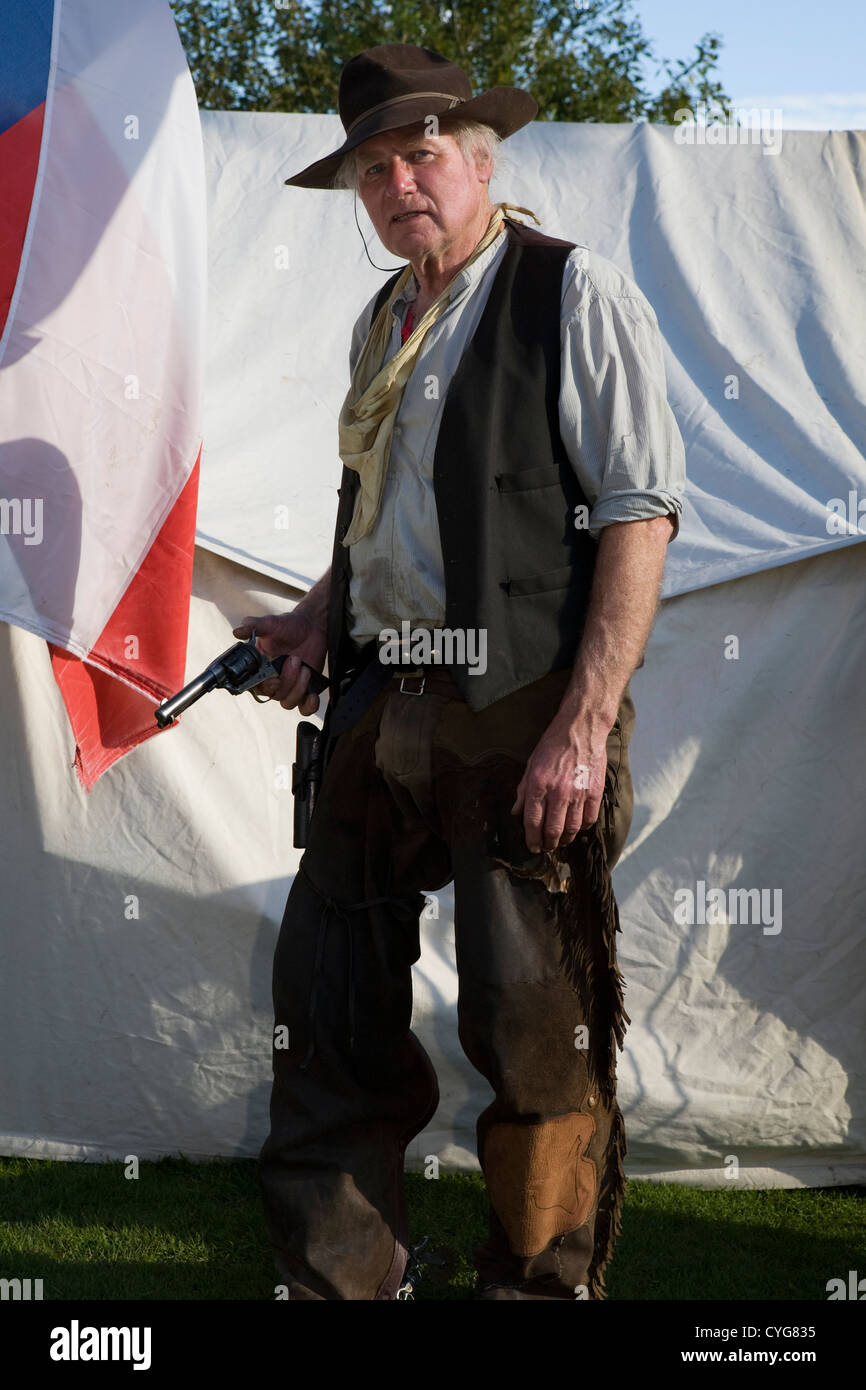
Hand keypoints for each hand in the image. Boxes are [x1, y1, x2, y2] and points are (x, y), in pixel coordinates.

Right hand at [232, 609, 327, 715]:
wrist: (312, 626)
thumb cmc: (288, 625)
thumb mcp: (270, 623)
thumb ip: (253, 626)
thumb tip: (237, 631)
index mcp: (260, 668)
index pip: (256, 687)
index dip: (265, 687)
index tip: (274, 680)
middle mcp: (273, 680)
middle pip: (275, 695)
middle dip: (288, 680)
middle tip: (295, 659)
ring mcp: (289, 686)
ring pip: (289, 702)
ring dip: (298, 688)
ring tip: (305, 669)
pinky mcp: (305, 690)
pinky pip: (305, 709)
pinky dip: (309, 706)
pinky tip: (313, 695)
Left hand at [511, 714, 611, 853]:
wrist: (581, 728)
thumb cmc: (553, 744)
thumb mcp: (531, 764)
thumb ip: (523, 790)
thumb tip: (516, 812)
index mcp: (538, 785)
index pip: (532, 822)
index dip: (531, 839)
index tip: (532, 847)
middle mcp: (558, 792)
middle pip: (552, 830)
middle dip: (548, 844)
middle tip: (547, 848)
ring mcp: (578, 793)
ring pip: (572, 828)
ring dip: (566, 839)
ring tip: (562, 841)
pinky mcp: (595, 791)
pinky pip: (589, 818)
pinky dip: (583, 827)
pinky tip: (578, 827)